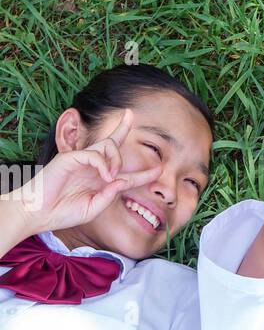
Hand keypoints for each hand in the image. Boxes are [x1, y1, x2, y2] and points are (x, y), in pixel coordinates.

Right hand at [14, 109, 161, 235]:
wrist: (38, 214)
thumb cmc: (63, 213)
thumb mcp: (93, 209)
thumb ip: (109, 196)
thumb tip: (122, 181)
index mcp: (98, 180)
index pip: (123, 172)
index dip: (142, 172)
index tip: (159, 170)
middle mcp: (91, 167)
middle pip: (111, 143)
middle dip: (123, 128)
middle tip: (131, 115)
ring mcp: (80, 161)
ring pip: (105, 146)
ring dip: (115, 159)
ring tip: (112, 176)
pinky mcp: (69, 158)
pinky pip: (92, 154)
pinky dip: (102, 163)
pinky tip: (104, 176)